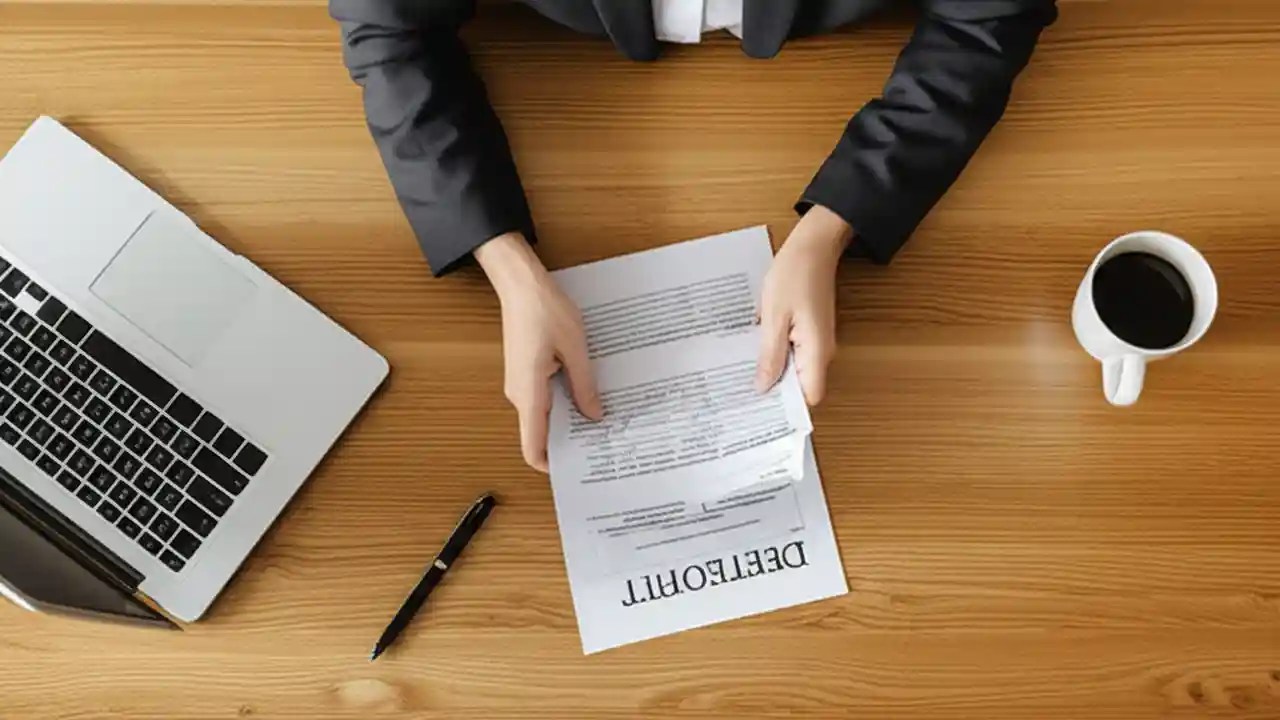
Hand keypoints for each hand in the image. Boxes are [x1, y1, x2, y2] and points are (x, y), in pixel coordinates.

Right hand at [475, 233, 602, 471]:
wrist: (521, 284)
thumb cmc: (545, 310)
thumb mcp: (575, 349)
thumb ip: (584, 386)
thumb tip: (593, 415)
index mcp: (529, 393)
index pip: (532, 445)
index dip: (550, 464)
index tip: (574, 470)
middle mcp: (519, 394)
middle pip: (541, 432)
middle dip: (569, 440)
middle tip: (602, 441)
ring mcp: (520, 383)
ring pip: (544, 414)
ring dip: (568, 418)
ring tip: (599, 416)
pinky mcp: (525, 372)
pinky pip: (543, 397)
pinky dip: (563, 400)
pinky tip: (584, 392)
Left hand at [755, 205, 851, 405]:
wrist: (813, 247)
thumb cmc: (794, 275)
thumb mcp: (773, 317)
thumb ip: (770, 356)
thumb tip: (764, 388)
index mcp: (816, 351)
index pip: (809, 396)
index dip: (787, 407)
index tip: (760, 411)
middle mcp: (822, 351)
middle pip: (801, 386)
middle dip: (775, 392)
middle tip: (743, 396)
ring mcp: (817, 342)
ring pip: (796, 370)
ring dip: (774, 373)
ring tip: (744, 375)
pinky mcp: (810, 332)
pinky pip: (794, 354)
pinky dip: (777, 356)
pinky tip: (756, 352)